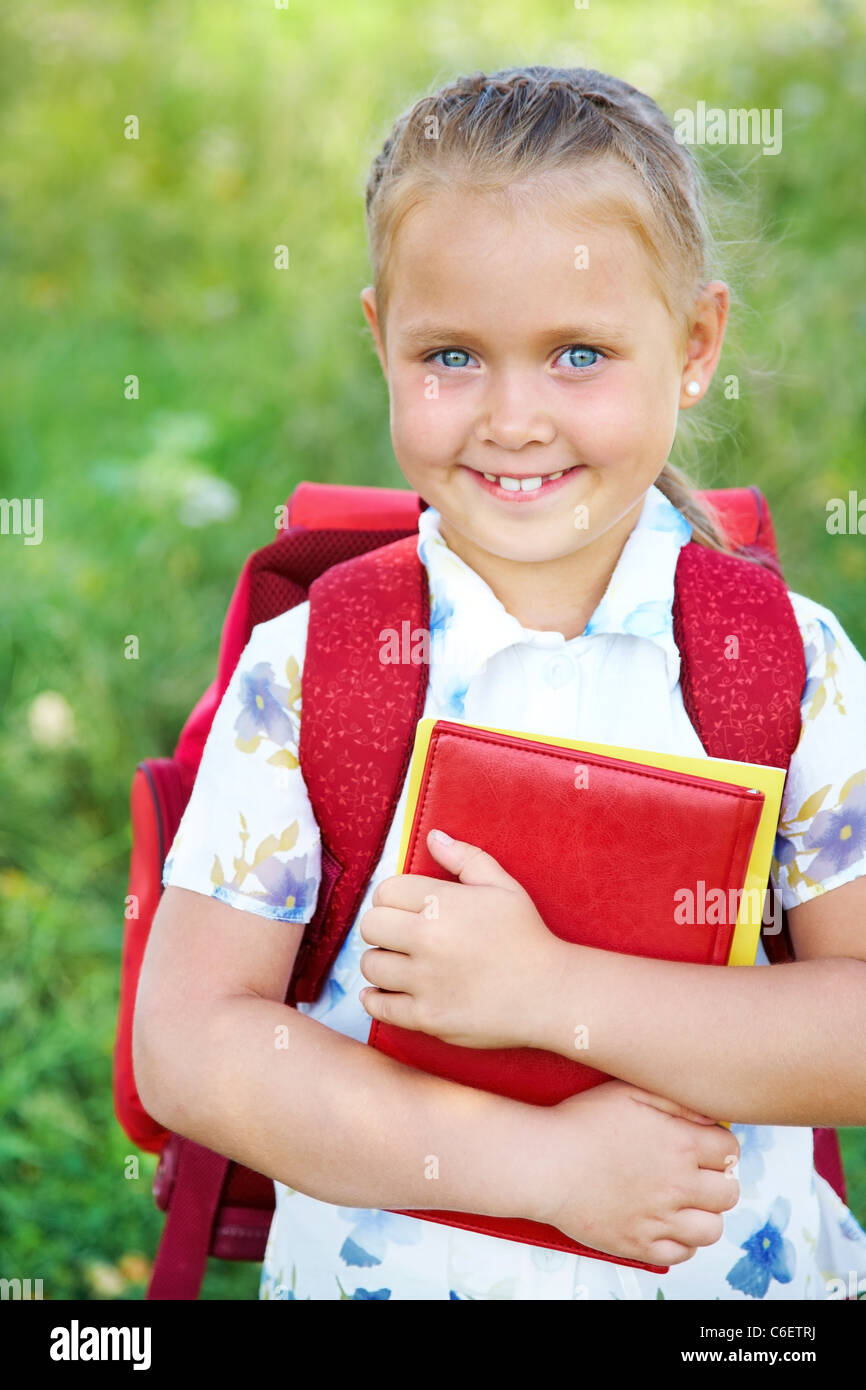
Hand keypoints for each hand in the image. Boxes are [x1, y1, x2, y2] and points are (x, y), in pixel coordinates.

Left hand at [358, 829, 558, 1047]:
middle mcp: (428, 940)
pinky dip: (377, 998)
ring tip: (402, 963)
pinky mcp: (427, 1017)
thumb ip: (465, 857)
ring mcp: (425, 982)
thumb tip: (432, 837)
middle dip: (383, 927)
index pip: (385, 891)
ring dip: (382, 961)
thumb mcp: (503, 886)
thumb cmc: (527, 936)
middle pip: (370, 925)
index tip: (405, 909)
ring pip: (370, 964)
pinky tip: (389, 990)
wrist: (551, 993)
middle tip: (401, 935)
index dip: (393, 898)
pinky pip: (378, 1005)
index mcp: (443, 903)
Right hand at [531, 1080, 740, 1267]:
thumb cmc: (580, 1122)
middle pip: (728, 1194)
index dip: (720, 1147)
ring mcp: (660, 1220)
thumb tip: (710, 1114)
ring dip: (704, 1215)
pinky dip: (680, 1243)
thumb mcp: (629, 1091)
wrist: (544, 1161)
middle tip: (698, 1174)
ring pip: (712, 1230)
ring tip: (686, 1203)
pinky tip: (666, 1224)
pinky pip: (681, 1255)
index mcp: (680, 1144)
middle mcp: (677, 1185)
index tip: (706, 1147)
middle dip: (718, 1181)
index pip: (730, 1152)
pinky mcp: (639, 1245)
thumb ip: (675, 1100)